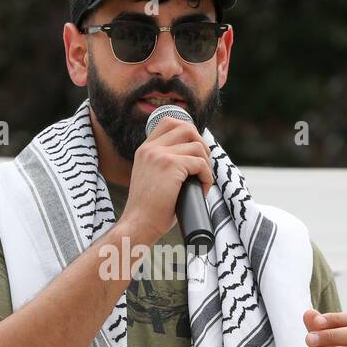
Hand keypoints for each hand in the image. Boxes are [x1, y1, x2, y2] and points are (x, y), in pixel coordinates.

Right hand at [121, 115, 213, 242]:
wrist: (138, 225)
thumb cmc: (150, 210)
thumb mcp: (153, 179)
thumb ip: (166, 164)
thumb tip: (195, 157)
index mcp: (145, 149)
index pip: (169, 121)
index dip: (188, 131)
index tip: (195, 152)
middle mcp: (150, 148)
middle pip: (186, 127)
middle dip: (202, 144)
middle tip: (202, 166)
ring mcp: (160, 155)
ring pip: (197, 145)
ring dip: (206, 164)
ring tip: (201, 181)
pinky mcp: (171, 166)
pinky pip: (201, 163)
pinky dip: (207, 177)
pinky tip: (201, 189)